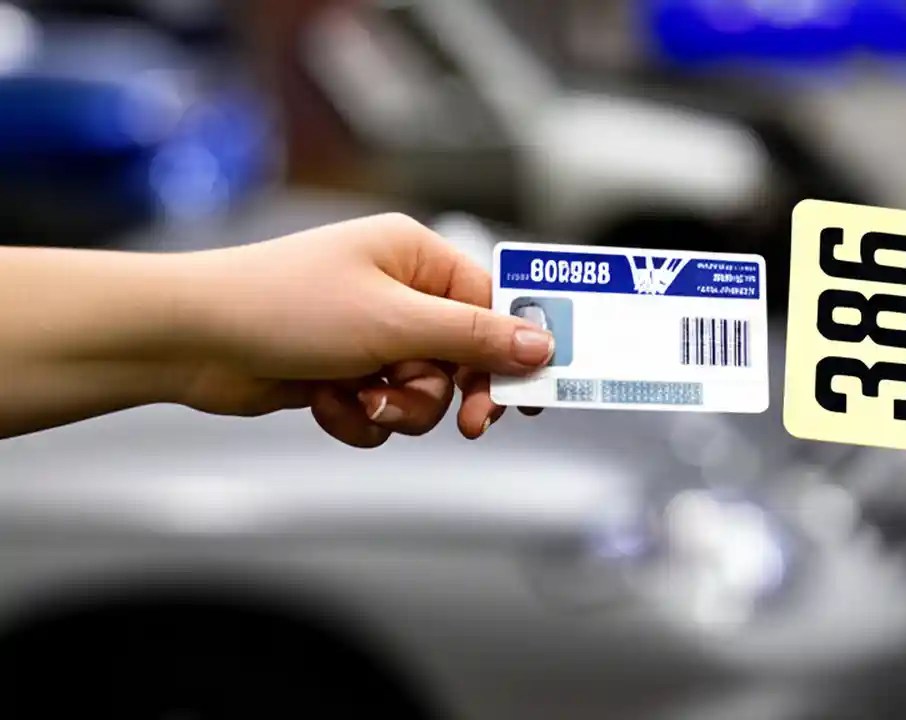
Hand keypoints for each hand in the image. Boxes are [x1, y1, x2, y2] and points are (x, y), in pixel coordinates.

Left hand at [171, 214, 552, 447]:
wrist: (191, 340)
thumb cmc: (285, 307)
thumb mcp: (395, 322)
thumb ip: (475, 336)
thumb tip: (542, 342)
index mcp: (415, 256)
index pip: (492, 304)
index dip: (515, 351)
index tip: (533, 396)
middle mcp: (397, 291)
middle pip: (463, 356)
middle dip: (450, 390)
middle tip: (469, 425)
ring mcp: (368, 333)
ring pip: (424, 390)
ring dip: (400, 407)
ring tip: (362, 400)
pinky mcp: (342, 372)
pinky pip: (383, 408)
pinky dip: (361, 416)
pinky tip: (325, 404)